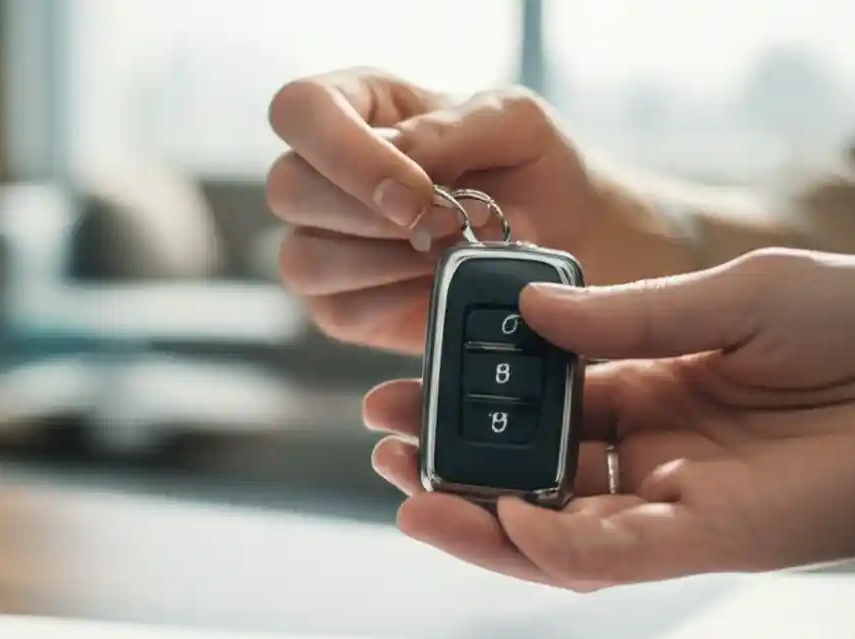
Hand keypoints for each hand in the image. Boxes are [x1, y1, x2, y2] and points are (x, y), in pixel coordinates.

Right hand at [267, 68, 696, 353]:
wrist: (566, 241)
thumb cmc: (533, 165)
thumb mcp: (513, 121)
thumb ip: (451, 127)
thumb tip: (396, 158)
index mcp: (353, 107)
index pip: (299, 110)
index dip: (345, 153)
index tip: (414, 191)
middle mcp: (322, 172)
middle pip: (287, 189)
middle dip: (370, 218)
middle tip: (442, 228)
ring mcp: (321, 241)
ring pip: (303, 260)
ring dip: (384, 266)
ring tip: (447, 256)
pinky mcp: (338, 306)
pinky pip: (337, 314)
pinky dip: (393, 306)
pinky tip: (435, 288)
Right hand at [365, 249, 854, 590]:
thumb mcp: (735, 296)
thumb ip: (628, 315)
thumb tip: (531, 311)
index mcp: (646, 389)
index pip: (532, 406)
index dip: (466, 401)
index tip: (404, 382)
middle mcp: (648, 453)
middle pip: (526, 474)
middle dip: (451, 467)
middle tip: (387, 446)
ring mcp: (674, 500)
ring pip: (555, 531)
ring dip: (480, 521)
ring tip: (411, 499)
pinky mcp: (710, 539)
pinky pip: (616, 556)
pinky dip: (556, 546)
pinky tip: (507, 520)